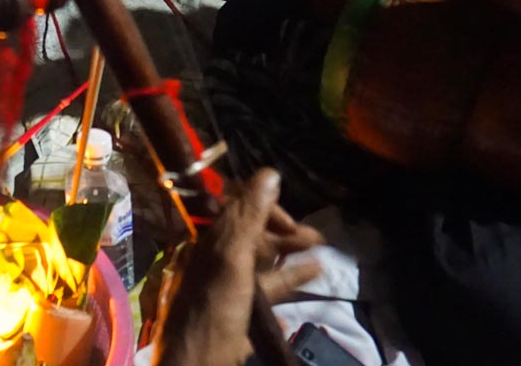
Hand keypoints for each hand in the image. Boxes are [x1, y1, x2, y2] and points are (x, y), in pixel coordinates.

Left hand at [158, 170, 324, 365]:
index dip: (269, 209)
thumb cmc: (216, 307)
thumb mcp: (233, 258)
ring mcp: (230, 288)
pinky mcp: (240, 314)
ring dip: (291, 260)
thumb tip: (270, 173)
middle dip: (286, 234)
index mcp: (214, 241)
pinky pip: (266, 296)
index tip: (292, 221)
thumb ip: (249, 217)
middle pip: (256, 237)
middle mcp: (220, 260)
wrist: (199, 361)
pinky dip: (286, 290)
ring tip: (320, 262)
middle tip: (318, 238)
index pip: (242, 210)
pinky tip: (303, 293)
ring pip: (264, 266)